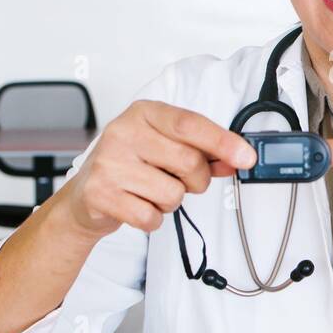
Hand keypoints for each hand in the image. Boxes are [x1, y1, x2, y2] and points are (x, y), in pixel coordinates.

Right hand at [60, 101, 255, 237]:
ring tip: (150, 192)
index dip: (223, 142)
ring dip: (171, 201)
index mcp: (143, 113)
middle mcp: (123, 132)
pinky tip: (137, 206)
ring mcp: (109, 163)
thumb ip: (201, 150)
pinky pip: (151, 216)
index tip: (247, 157)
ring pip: (172, 193)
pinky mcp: (100, 194)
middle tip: (181, 180)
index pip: (190, 124)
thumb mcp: (164, 148)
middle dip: (196, 180)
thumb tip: (237, 159)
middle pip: (189, 161)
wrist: (85, 197)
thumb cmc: (131, 166)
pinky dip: (152, 219)